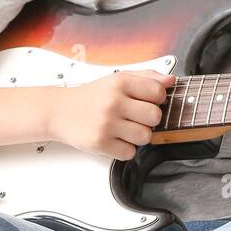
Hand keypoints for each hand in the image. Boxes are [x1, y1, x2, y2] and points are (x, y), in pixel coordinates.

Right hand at [49, 69, 174, 160]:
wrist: (59, 111)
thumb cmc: (92, 96)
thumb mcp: (117, 79)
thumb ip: (146, 77)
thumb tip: (171, 80)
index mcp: (119, 82)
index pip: (158, 91)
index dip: (158, 98)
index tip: (149, 101)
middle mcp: (113, 102)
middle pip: (155, 116)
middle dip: (149, 119)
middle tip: (137, 117)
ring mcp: (106, 124)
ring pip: (145, 137)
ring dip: (138, 136)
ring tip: (125, 129)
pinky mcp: (100, 143)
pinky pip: (129, 153)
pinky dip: (125, 149)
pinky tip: (115, 139)